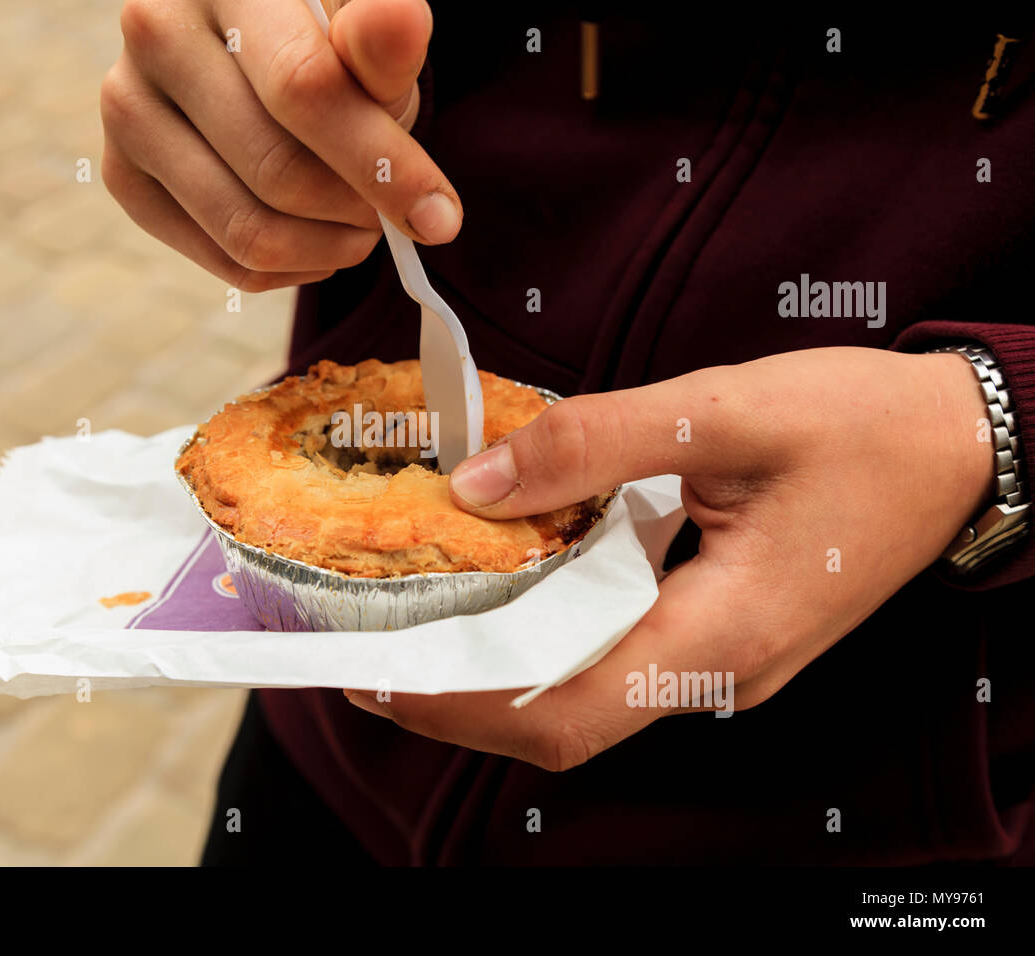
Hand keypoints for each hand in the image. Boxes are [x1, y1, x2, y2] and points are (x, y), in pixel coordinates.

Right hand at [100, 0, 457, 291]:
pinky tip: (317, 240)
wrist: (248, 46)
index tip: (441, 216)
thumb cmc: (321, 36)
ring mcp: (127, 109)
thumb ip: (380, 40)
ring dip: (329, 249)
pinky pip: (222, 260)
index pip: (306, 90)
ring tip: (361, 226)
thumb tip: (404, 21)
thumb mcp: (360, 26)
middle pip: (278, 174)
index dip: (382, 164)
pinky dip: (290, 269)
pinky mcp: (123, 175)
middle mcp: (154, 36)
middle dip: (358, 210)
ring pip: (247, 232)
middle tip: (392, 211)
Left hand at [345, 347, 994, 769]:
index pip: (565, 713)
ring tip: (411, 614)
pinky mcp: (713, 633)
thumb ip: (593, 442)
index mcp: (725, 634)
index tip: (376, 674)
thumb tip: (476, 484)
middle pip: (559, 717)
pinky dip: (543, 628)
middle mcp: (716, 671)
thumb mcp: (722, 410)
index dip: (460, 704)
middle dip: (455, 691)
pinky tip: (501, 579)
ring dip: (492, 662)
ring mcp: (716, 660)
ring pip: (580, 691)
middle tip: (367, 641)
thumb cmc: (861, 426)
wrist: (956, 444)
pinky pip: (611, 653)